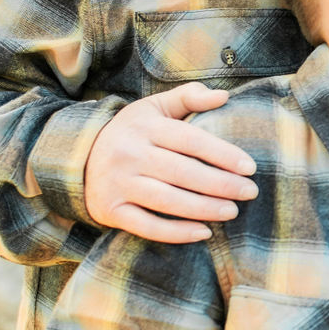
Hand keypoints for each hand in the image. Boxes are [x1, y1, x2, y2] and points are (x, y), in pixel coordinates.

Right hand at [83, 82, 256, 242]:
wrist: (78, 156)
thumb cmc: (132, 132)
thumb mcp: (154, 107)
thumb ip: (189, 97)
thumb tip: (224, 96)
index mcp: (145, 127)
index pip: (191, 140)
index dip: (223, 154)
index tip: (250, 167)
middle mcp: (129, 154)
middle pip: (183, 172)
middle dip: (221, 185)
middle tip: (249, 192)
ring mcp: (118, 184)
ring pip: (167, 200)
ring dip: (204, 209)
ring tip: (232, 212)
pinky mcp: (110, 210)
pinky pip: (147, 226)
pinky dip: (176, 233)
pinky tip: (204, 233)